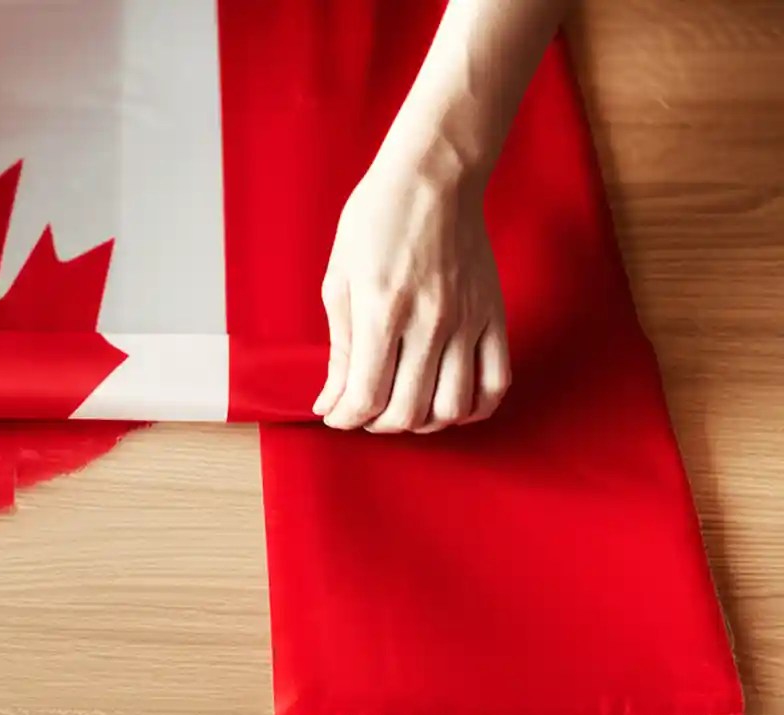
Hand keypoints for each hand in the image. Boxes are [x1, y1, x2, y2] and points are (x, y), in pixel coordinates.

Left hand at [312, 156, 510, 432]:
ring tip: (402, 407)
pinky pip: (495, 384)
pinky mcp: (494, 317)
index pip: (366, 396)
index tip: (336, 415)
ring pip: (451, 407)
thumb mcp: (340, 280)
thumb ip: (341, 347)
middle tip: (363, 410)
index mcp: (383, 310)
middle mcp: (430, 322)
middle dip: (376, 424)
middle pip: (407, 411)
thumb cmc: (377, 220)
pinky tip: (448, 404)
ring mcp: (468, 322)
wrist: (433, 177)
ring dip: (422, 422)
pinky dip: (472, 409)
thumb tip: (332, 400)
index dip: (345, 418)